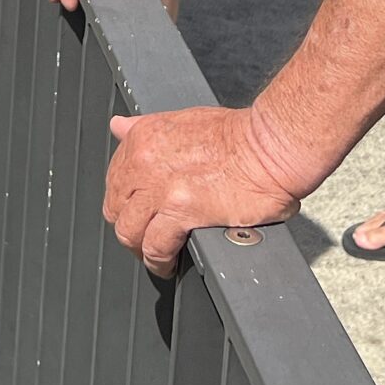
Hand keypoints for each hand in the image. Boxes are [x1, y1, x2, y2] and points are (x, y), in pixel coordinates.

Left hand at [103, 104, 300, 276]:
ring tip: (155, 257)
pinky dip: (159, 261)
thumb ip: (145, 128)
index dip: (124, 199)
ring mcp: (161, 188)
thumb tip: (119, 125)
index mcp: (144, 137)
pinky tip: (169, 265)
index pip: (114, 177)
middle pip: (115, 206)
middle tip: (144, 236)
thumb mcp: (182, 119)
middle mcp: (145, 161)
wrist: (270, 145)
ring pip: (129, 230)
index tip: (135, 210)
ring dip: (140, 248)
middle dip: (128, 225)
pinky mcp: (182, 211)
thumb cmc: (239, 133)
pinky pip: (155, 246)